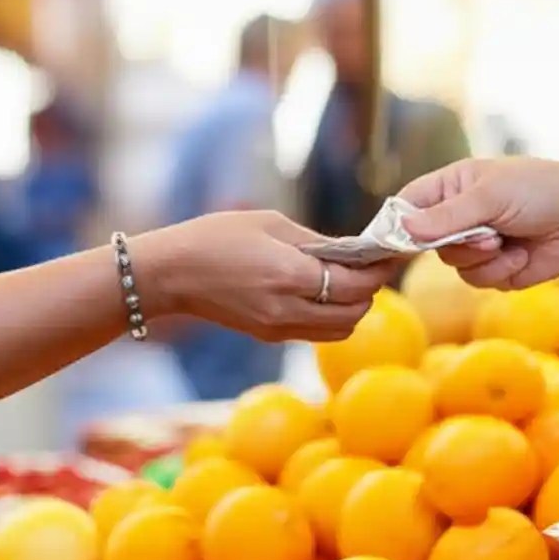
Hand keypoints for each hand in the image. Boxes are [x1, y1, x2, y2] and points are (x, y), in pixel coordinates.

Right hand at [145, 211, 396, 341]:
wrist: (170, 274)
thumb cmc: (215, 237)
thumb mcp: (270, 224)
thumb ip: (317, 241)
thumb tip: (353, 251)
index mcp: (290, 274)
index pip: (355, 283)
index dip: (378, 269)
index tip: (388, 253)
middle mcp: (288, 308)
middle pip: (356, 311)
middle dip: (370, 289)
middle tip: (370, 265)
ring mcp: (278, 327)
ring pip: (341, 329)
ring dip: (353, 307)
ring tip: (347, 280)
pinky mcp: (269, 336)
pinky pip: (317, 333)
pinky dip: (332, 317)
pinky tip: (323, 293)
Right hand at [397, 157, 558, 288]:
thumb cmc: (540, 191)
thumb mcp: (489, 196)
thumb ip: (446, 216)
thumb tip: (404, 229)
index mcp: (452, 186)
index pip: (407, 206)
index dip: (397, 225)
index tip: (394, 243)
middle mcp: (459, 216)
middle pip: (427, 243)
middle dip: (459, 244)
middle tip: (487, 236)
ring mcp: (476, 244)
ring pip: (454, 265)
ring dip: (483, 259)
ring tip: (509, 242)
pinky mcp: (496, 269)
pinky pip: (479, 280)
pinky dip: (502, 270)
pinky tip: (523, 254)